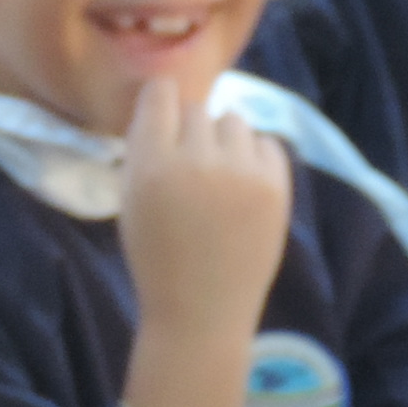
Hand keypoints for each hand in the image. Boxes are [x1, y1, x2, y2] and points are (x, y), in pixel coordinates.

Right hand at [116, 80, 292, 406]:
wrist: (201, 313)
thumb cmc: (157, 256)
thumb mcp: (131, 199)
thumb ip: (146, 148)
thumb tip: (170, 96)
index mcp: (151, 164)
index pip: (162, 93)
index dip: (162, 104)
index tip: (164, 120)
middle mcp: (197, 161)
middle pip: (198, 109)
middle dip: (192, 131)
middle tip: (191, 169)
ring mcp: (242, 173)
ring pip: (234, 121)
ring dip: (225, 141)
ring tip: (219, 179)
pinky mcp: (277, 188)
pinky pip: (266, 143)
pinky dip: (255, 158)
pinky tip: (243, 188)